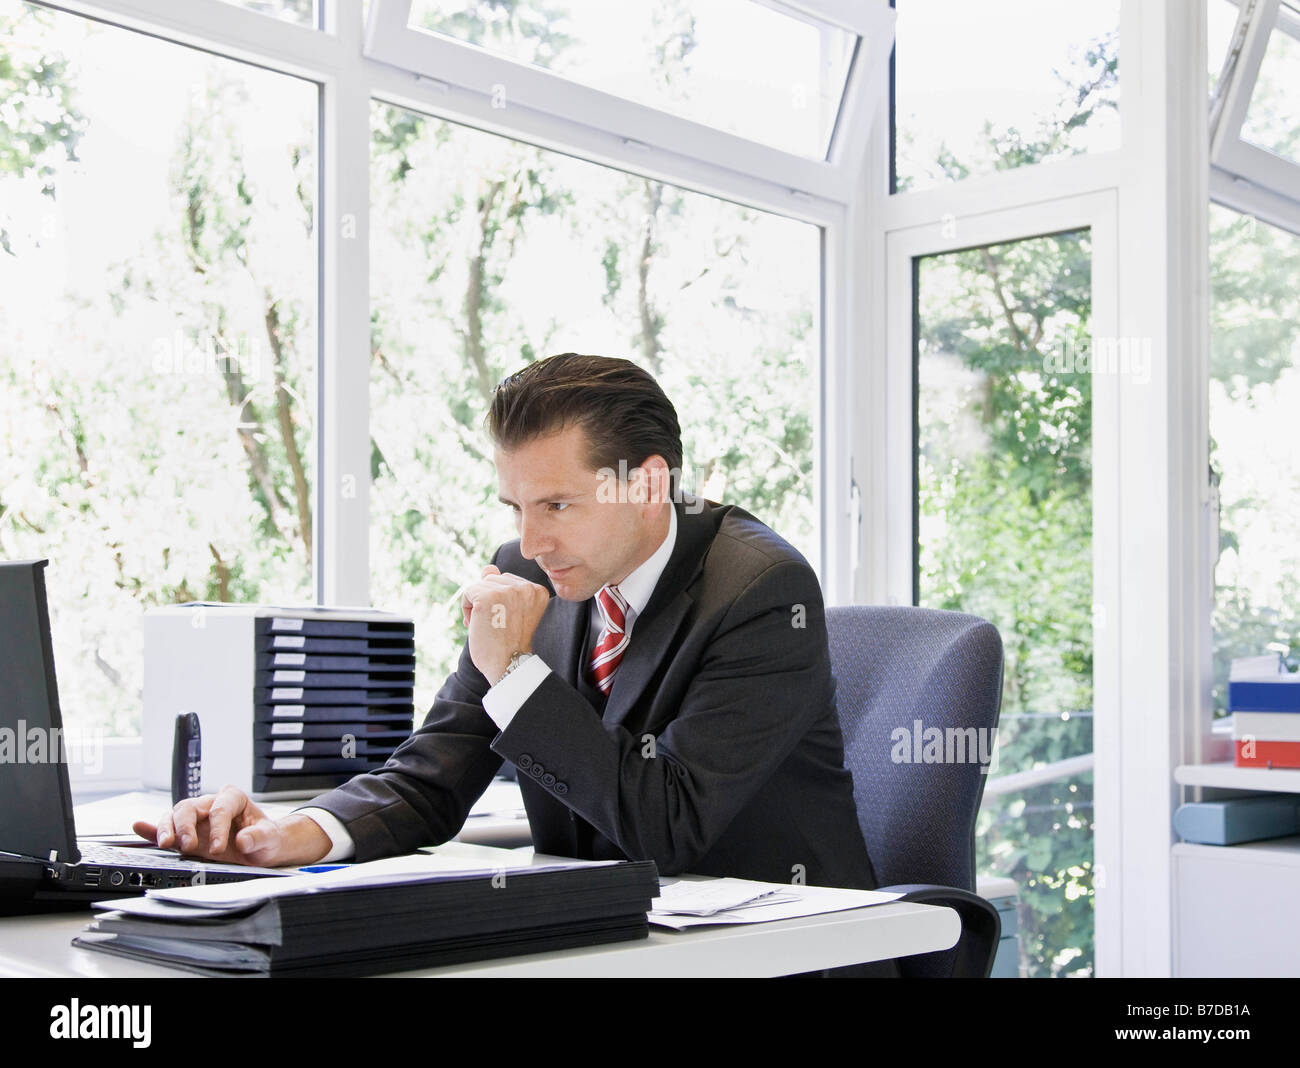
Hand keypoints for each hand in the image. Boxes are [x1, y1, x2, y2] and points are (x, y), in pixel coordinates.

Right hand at [132, 785, 331, 867]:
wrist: (262, 849)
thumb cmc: (266, 838)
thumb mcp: (270, 838)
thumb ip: (260, 836)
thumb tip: (244, 840)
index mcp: (233, 799)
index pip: (220, 808)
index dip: (218, 827)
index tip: (219, 847)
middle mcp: (211, 805)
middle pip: (190, 807)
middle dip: (187, 826)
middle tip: (190, 846)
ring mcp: (197, 820)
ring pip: (175, 816)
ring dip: (167, 828)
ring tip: (166, 843)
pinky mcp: (187, 835)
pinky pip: (167, 830)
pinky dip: (153, 830)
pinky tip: (139, 828)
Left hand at [461, 564, 550, 683]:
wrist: (509, 665)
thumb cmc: (510, 643)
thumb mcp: (512, 612)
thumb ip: (502, 587)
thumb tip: (489, 567)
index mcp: (537, 590)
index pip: (507, 581)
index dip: (499, 601)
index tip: (504, 622)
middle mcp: (526, 587)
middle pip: (493, 580)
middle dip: (487, 600)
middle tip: (493, 625)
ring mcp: (507, 590)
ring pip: (480, 584)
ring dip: (476, 605)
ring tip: (486, 625)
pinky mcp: (488, 596)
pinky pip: (468, 592)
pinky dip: (466, 609)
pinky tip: (476, 625)